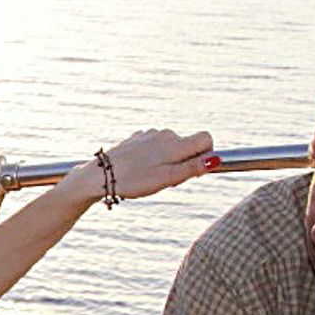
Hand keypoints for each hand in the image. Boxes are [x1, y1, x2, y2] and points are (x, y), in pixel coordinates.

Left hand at [96, 127, 218, 203]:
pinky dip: (153, 158)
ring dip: (168, 161)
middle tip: (166, 180)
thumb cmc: (134, 180)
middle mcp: (165, 134)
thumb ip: (193, 168)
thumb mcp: (167, 178)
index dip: (206, 154)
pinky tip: (140, 170)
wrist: (99, 175)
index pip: (206, 138)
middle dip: (184, 162)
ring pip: (170, 147)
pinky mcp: (137, 138)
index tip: (193, 169)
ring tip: (150, 177)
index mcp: (176, 143)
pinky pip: (154, 147)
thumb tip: (215, 160)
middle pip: (188, 145)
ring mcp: (149, 134)